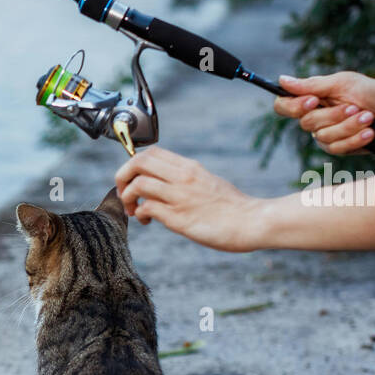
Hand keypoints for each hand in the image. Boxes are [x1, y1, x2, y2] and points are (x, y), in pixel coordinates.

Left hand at [114, 147, 262, 251]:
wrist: (252, 222)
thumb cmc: (232, 207)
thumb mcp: (208, 182)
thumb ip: (186, 179)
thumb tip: (166, 182)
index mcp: (189, 167)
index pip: (150, 153)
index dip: (132, 165)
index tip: (133, 180)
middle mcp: (183, 177)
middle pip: (138, 162)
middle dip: (122, 178)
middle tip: (126, 194)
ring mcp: (180, 197)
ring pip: (138, 184)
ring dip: (128, 198)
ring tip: (135, 211)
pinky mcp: (180, 218)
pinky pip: (147, 208)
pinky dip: (140, 213)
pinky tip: (147, 220)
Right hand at [275, 71, 374, 154]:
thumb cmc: (371, 92)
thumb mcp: (342, 82)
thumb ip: (312, 84)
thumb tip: (282, 80)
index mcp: (311, 99)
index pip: (283, 106)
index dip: (292, 106)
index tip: (313, 101)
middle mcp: (314, 119)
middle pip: (307, 123)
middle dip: (334, 115)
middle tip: (355, 107)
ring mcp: (324, 136)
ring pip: (324, 137)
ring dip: (349, 126)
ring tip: (369, 117)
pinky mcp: (338, 148)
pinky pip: (338, 148)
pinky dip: (356, 138)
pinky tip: (370, 132)